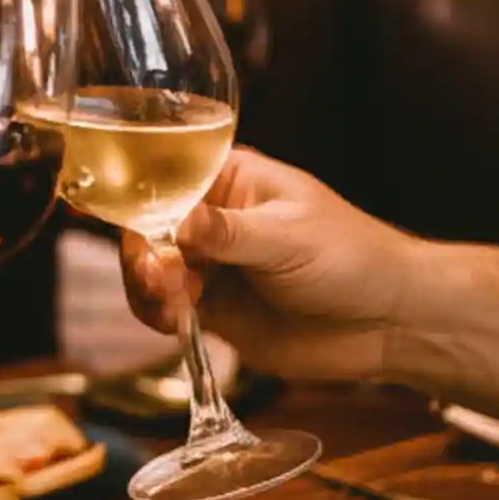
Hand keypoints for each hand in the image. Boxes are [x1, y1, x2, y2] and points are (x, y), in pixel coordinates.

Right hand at [122, 148, 419, 380]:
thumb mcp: (287, 236)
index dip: (133, 194)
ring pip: (149, 268)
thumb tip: (173, 224)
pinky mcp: (212, 309)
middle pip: (145, 226)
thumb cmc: (351, 258)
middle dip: (142, 250)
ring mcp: (210, 265)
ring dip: (147, 285)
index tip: (111, 213)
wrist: (386, 323)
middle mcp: (211, 218)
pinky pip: (164, 307)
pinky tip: (175, 321)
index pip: (164, 176)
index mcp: (229, 180)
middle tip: (160, 274)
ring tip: (172, 303)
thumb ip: (226, 232)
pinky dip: (157, 314)